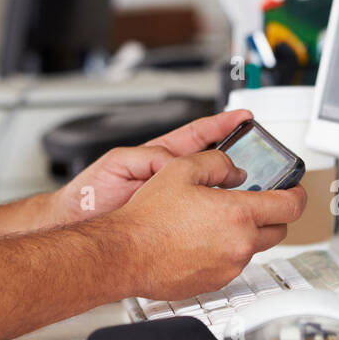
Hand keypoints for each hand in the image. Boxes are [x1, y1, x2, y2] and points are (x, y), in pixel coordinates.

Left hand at [51, 109, 252, 224]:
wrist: (76, 223)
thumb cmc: (91, 193)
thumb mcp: (120, 163)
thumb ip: (150, 158)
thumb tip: (174, 161)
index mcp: (160, 156)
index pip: (198, 136)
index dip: (222, 125)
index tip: (244, 116)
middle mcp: (170, 177)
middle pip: (212, 165)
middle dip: (238, 158)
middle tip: (261, 155)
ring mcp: (173, 200)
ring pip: (210, 193)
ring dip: (232, 190)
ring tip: (256, 188)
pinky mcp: (172, 223)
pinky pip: (201, 219)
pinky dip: (217, 218)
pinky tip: (231, 219)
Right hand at [109, 148, 306, 301]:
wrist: (127, 253)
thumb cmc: (149, 217)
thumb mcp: (181, 169)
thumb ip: (217, 163)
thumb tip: (235, 170)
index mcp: (238, 214)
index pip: (290, 205)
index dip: (297, 193)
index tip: (294, 189)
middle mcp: (240, 244)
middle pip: (279, 230)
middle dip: (274, 213)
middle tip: (257, 201)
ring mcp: (229, 266)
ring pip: (254, 247)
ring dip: (246, 232)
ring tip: (217, 219)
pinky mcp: (216, 282)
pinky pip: (232, 263)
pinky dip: (227, 250)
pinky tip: (201, 239)